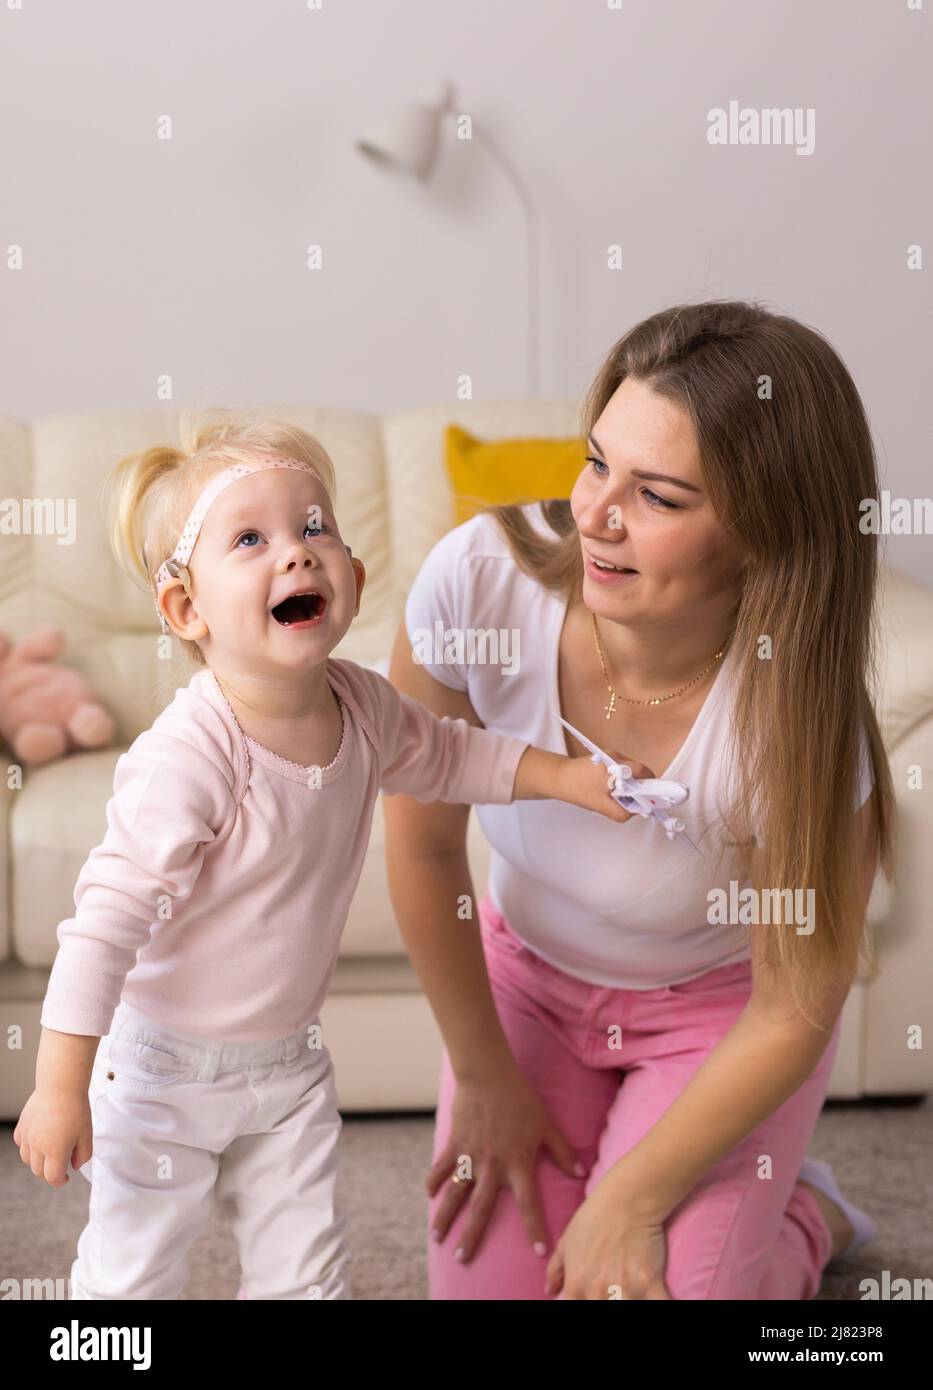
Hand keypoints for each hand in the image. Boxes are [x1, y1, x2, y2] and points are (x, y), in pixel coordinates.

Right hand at [13, 1086, 92, 1187]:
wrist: (61, 1086)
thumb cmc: (76, 1109)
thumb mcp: (87, 1134)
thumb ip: (83, 1155)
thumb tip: (74, 1166)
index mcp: (56, 1151)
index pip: (53, 1178)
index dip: (60, 1180)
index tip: (66, 1176)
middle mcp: (38, 1147)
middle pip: (39, 1172)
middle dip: (50, 1172)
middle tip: (60, 1163)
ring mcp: (28, 1137)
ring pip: (27, 1160)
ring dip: (38, 1161)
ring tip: (50, 1151)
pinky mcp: (22, 1126)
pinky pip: (21, 1144)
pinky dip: (28, 1147)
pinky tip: (39, 1139)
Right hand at [427, 1068, 585, 1262]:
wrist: (488, 1075)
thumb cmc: (520, 1099)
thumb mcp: (546, 1124)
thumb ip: (562, 1150)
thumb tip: (581, 1172)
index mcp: (517, 1163)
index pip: (529, 1202)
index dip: (535, 1226)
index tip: (538, 1251)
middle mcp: (492, 1166)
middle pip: (481, 1208)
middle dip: (472, 1236)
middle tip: (463, 1259)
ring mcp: (471, 1156)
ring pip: (456, 1193)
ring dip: (446, 1216)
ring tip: (437, 1238)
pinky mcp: (455, 1144)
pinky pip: (443, 1167)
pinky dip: (434, 1180)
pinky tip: (429, 1194)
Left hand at [545, 1169, 672, 1299]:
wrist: (626, 1201)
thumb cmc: (593, 1218)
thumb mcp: (566, 1242)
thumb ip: (555, 1270)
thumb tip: (550, 1291)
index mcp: (576, 1286)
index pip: (572, 1311)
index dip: (582, 1302)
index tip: (589, 1296)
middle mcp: (599, 1293)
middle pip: (602, 1311)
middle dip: (606, 1301)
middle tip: (610, 1290)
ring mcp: (626, 1291)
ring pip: (629, 1309)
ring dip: (629, 1301)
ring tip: (628, 1291)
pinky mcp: (651, 1285)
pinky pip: (660, 1305)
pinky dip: (661, 1302)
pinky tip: (654, 1295)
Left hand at [557, 750, 655, 822]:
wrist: (557, 777)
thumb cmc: (577, 789)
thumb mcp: (601, 806)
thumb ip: (622, 812)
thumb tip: (637, 812)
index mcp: (617, 766)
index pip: (645, 772)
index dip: (651, 785)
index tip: (651, 797)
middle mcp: (616, 756)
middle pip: (639, 772)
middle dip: (638, 787)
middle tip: (630, 800)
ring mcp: (610, 754)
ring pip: (630, 771)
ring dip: (628, 784)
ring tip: (614, 795)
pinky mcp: (605, 757)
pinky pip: (621, 769)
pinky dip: (619, 780)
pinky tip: (608, 789)